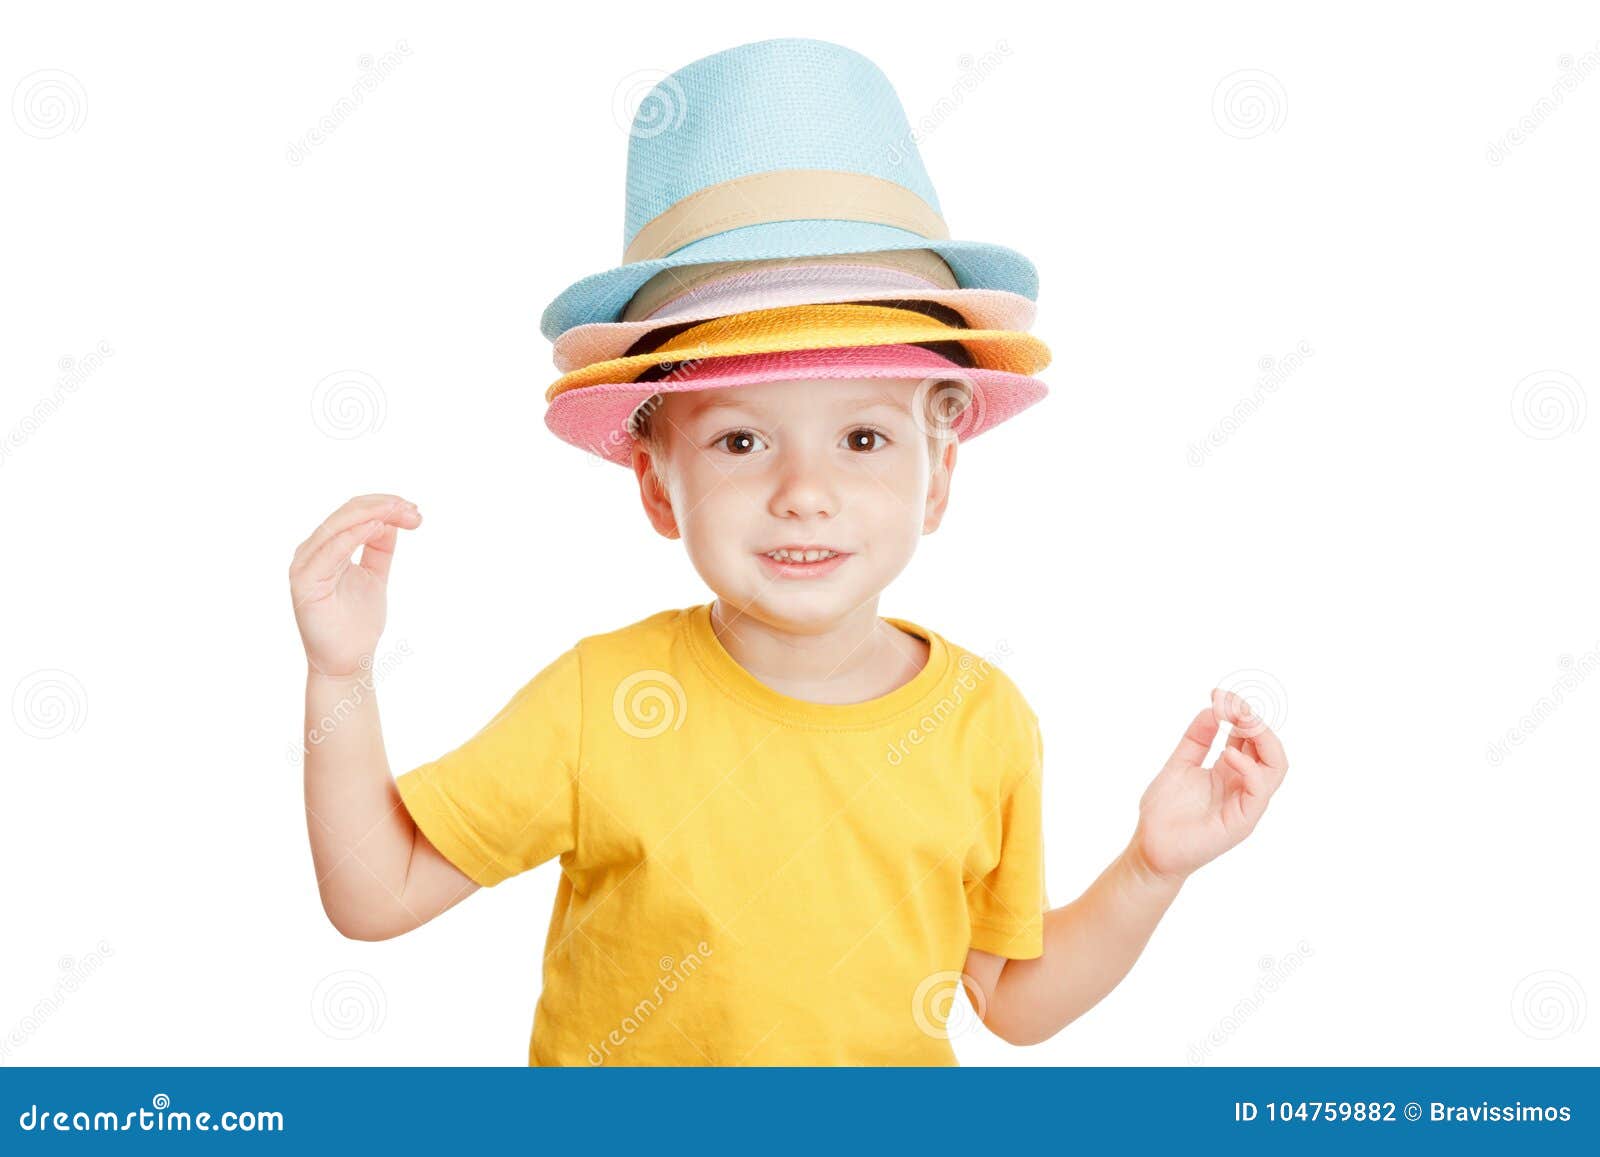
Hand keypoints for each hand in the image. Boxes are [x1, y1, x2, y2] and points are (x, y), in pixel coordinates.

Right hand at [289, 494, 421, 676]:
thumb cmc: (357, 622)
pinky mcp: (305, 582)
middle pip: (346, 514)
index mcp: (325, 548)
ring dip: (372, 514)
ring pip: (337, 525)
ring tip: (400, 511)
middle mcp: (311, 552)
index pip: (352, 513)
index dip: (383, 505)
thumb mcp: (375, 574)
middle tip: (412, 510)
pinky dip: (354, 535)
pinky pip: (331, 550)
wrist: (348, 660)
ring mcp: (304, 565)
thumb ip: (379, 547)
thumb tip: (390, 519)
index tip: (414, 510)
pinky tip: (377, 527)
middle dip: (382, 506)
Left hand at [1129, 688, 1289, 884]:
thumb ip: (1197, 738)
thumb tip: (1213, 708)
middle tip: (1233, 704)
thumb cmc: (1164, 811)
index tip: (1218, 694)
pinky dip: (1249, 768)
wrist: (1149, 848)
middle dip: (1255, 720)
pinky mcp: (1242, 821)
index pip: (1249, 736)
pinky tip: (1229, 754)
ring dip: (1261, 738)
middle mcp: (1242, 784)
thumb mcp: (1180, 764)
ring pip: (1276, 766)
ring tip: (1239, 720)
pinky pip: (1259, 791)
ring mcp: (1245, 802)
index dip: (1239, 712)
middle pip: (1268, 747)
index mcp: (1230, 770)